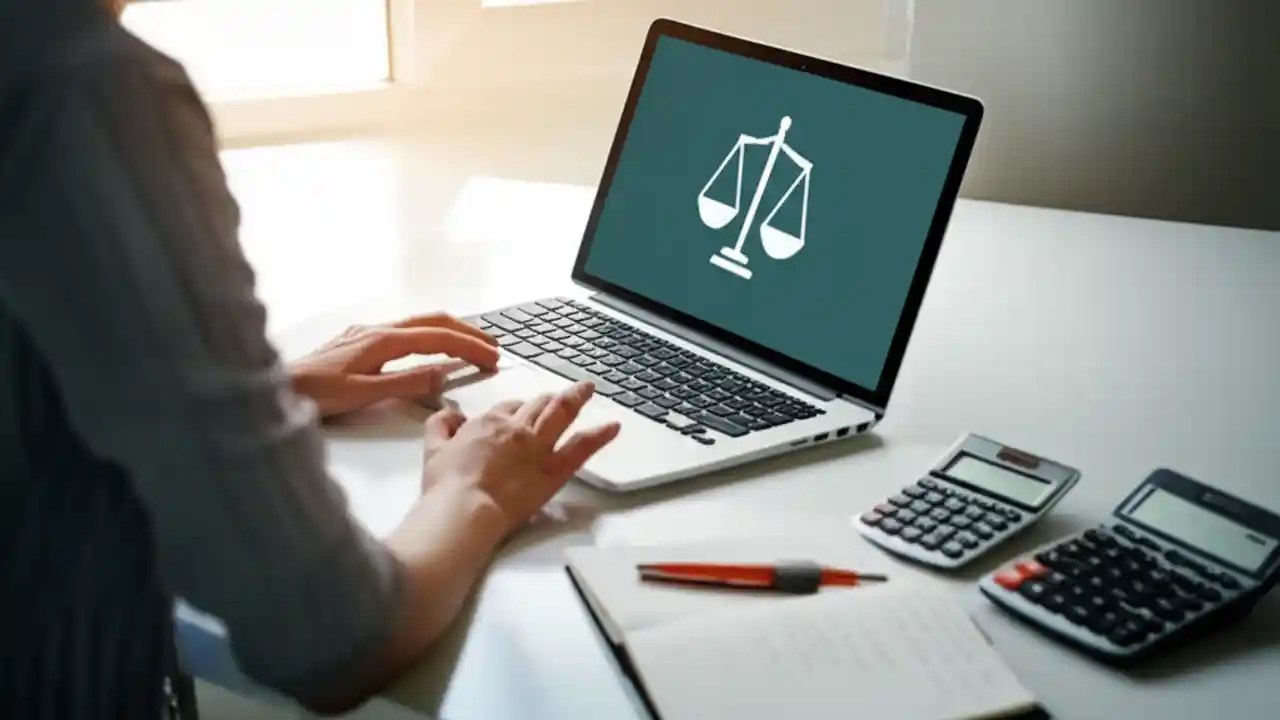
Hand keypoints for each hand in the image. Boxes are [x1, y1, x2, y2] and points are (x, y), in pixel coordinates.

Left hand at [289, 313, 498, 417]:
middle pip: (433, 321)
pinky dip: (430, 334)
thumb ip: (405, 384)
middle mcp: (376, 329)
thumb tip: (441, 375)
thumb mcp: (363, 395)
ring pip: (419, 322)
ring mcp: (367, 332)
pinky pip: (406, 330)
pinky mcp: (359, 340)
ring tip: (472, 345)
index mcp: (381, 341)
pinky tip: (433, 347)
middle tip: (493, 346)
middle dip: (467, 331)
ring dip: (450, 331)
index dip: (469, 346)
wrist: (274, 386)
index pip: (437, 337)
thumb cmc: (313, 395)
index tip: (492, 357)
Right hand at [419, 381, 620, 539]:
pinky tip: (614, 426)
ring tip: (587, 388)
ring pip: (560, 413)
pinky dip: (599, 434)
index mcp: (489, 423)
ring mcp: (538, 447)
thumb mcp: (432, 448)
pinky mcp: (554, 470)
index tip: (518, 413)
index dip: (514, 409)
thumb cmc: (446, 484)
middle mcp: (517, 429)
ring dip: (575, 398)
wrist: (464, 508)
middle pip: (536, 406)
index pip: (506, 408)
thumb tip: (450, 413)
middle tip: (557, 396)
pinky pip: (582, 446)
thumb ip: (440, 425)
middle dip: (547, 399)